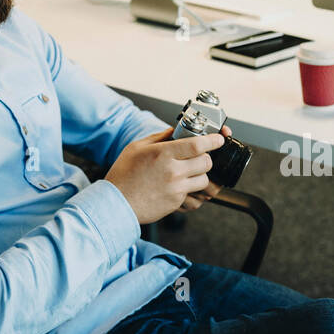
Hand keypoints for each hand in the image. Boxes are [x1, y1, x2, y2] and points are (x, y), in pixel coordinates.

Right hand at [103, 126, 223, 223]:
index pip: (198, 145)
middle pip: (206, 162)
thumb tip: (177, 130)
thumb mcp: (137, 148)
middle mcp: (173, 171)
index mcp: (163, 154)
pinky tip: (180, 187)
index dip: (213, 140)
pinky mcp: (176, 203)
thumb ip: (160, 137)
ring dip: (201, 175)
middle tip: (199, 157)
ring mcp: (176, 188)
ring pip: (204, 180)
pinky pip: (195, 196)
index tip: (219, 139)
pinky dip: (192, 191)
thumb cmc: (123, 175)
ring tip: (188, 173)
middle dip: (207, 158)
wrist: (115, 203)